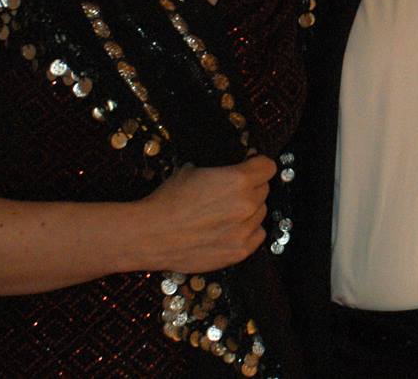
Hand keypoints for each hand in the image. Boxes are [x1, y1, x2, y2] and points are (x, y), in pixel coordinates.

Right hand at [136, 156, 274, 273]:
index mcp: (239, 179)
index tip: (252, 168)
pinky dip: (247, 231)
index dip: (258, 166)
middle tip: (230, 194)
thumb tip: (229, 171)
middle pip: (264, 190)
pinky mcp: (239, 251)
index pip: (268, 167)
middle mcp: (247, 204)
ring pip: (261, 213)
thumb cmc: (167, 202)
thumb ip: (220, 170)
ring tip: (224, 215)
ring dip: (249, 211)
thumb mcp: (192, 171)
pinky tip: (229, 230)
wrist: (149, 235)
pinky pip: (257, 235)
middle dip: (251, 189)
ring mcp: (245, 230)